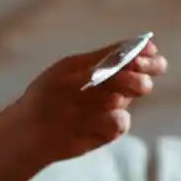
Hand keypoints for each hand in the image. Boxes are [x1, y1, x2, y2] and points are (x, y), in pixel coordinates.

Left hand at [15, 40, 167, 164]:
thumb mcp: (68, 71)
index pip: (133, 56)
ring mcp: (113, 108)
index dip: (145, 52)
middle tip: (138, 66)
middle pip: (142, 75)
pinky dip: (110, 117)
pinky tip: (91, 120)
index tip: (149, 51)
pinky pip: (121, 120)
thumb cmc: (46, 95)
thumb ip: (98, 64)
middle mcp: (114, 86)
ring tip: (107, 93)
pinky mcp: (110, 130)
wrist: (31, 129)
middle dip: (145, 68)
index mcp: (104, 67)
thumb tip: (126, 55)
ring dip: (125, 88)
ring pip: (133, 95)